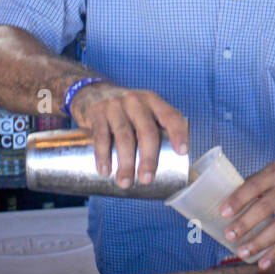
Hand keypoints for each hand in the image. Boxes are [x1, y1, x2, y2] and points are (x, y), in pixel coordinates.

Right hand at [69, 82, 188, 188]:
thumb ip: (154, 130)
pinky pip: (101, 136)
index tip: (182, 152)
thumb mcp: (143, 111)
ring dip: (125, 162)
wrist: (93, 92)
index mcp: (152, 101)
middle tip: (147, 179)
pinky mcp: (96, 113)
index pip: (170, 115)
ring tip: (125, 181)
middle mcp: (135, 101)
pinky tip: (105, 170)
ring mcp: (115, 106)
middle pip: (147, 130)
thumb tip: (169, 168)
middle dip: (148, 158)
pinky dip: (103, 155)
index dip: (178, 133)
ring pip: (124, 136)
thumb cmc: (125, 110)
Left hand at [217, 156, 274, 268]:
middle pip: (266, 209)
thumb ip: (254, 183)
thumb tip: (230, 200)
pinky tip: (262, 264)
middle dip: (246, 224)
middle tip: (229, 235)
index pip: (255, 186)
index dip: (239, 199)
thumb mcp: (272, 169)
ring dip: (259, 243)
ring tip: (242, 253)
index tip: (223, 212)